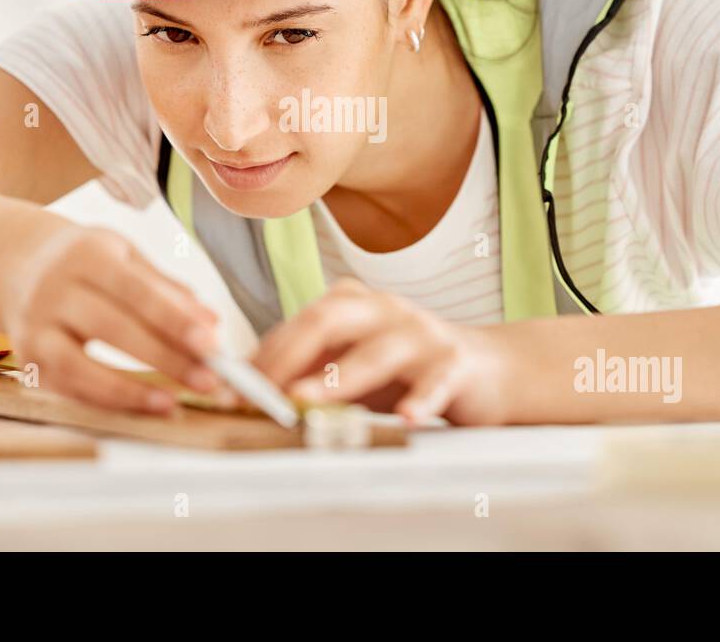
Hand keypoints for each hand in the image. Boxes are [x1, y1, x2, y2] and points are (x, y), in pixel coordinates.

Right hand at [0, 217, 225, 412]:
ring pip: (80, 367)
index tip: (211, 344)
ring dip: (131, 390)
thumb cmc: (88, 263)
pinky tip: (142, 405)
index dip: (174, 320)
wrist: (21, 268)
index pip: (136, 290)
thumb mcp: (126, 257)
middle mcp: (53, 289)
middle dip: (165, 358)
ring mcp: (34, 327)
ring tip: (173, 403)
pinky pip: (69, 388)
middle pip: (112, 329)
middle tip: (208, 379)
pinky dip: (107, 401)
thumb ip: (167, 289)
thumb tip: (211, 322)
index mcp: (86, 255)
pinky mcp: (26, 361)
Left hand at [252, 277, 508, 424]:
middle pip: (330, 319)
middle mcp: (385, 310)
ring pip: (378, 351)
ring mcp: (421, 334)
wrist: (487, 368)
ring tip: (307, 398)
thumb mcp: (351, 362)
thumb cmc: (407, 368)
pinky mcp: (455, 364)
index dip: (264, 355)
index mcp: (353, 304)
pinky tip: (408, 416)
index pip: (298, 323)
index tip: (233, 388)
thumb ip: (307, 367)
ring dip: (340, 377)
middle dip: (288, 355)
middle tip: (259, 391)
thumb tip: (245, 387)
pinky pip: (436, 381)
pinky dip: (422, 399)